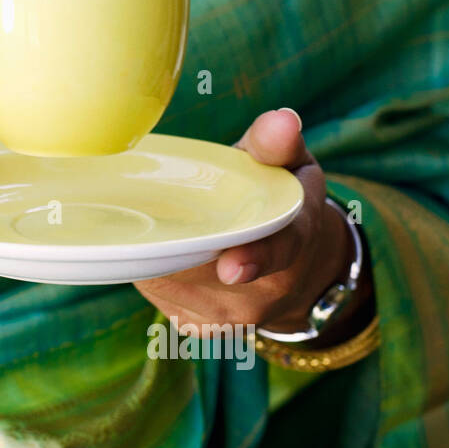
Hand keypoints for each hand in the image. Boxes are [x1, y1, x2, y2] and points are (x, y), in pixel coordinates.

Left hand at [133, 108, 360, 337]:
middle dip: (176, 238)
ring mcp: (233, 316)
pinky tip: (159, 247)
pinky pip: (158, 293)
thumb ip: (276, 144)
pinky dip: (152, 268)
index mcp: (296, 239)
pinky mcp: (200, 328)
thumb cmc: (279, 197)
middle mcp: (267, 289)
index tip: (232, 268)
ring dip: (157, 249)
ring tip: (163, 220)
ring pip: (172, 280)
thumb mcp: (289, 165)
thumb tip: (282, 119)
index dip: (253, 258)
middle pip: (204, 266)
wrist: (294, 265)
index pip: (278, 251)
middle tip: (153, 206)